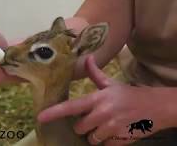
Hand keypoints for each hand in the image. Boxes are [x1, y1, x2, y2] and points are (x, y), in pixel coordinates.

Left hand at [38, 55, 176, 144]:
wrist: (156, 107)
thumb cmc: (129, 95)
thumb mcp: (111, 84)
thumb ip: (95, 74)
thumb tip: (87, 58)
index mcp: (97, 99)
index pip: (71, 107)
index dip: (54, 112)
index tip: (40, 117)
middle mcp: (102, 114)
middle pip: (79, 127)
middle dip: (83, 125)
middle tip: (94, 117)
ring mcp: (111, 128)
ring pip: (91, 138)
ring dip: (95, 134)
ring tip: (106, 124)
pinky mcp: (119, 140)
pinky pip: (104, 145)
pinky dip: (107, 140)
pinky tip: (115, 130)